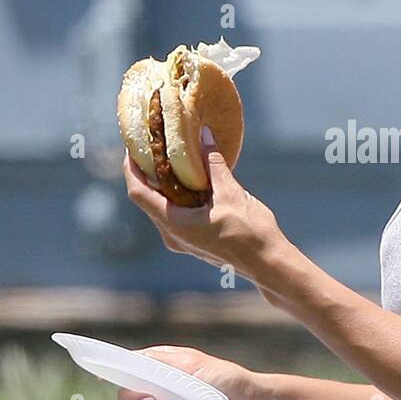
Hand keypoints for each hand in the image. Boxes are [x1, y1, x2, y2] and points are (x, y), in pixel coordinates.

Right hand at [116, 345, 258, 399]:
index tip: (101, 371)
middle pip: (128, 395)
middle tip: (151, 399)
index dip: (112, 368)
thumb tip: (131, 363)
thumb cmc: (225, 378)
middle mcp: (159, 387)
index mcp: (160, 365)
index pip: (128, 365)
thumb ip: (160, 366)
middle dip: (138, 398)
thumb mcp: (192, 364)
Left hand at [123, 125, 281, 278]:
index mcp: (175, 224)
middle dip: (148, 171)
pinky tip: (192, 177)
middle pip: (147, 198)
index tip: (133, 147)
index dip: (131, 168)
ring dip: (165, 182)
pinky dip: (179, 194)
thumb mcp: (232, 194)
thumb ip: (214, 164)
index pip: (138, 193)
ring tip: (172, 157)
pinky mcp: (194, 240)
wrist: (270, 264)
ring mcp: (183, 240)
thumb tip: (203, 135)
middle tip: (154, 145)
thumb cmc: (251, 233)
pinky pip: (177, 213)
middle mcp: (172, 235)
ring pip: (163, 206)